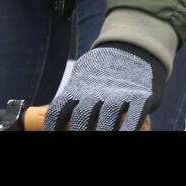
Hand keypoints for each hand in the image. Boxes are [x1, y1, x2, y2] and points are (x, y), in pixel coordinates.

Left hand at [42, 44, 163, 130]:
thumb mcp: (81, 78)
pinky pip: (135, 116)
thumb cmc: (101, 71)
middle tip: (77, 137)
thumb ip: (69, 98)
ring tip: (102, 138)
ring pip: (108, 117)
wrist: (132, 46)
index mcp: (77, 88)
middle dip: (78, 131)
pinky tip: (126, 134)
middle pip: (82, 117)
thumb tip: (46, 116)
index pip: (58, 111)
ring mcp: (118, 93)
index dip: (53, 126)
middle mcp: (95, 91)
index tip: (51, 135)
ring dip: (104, 131)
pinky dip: (129, 128)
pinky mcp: (140, 96)